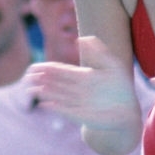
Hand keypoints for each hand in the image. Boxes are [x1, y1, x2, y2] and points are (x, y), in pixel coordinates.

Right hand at [25, 36, 140, 137]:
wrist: (127, 111)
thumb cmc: (121, 87)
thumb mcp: (112, 65)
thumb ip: (98, 51)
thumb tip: (80, 39)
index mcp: (82, 76)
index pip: (61, 70)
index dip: (47, 68)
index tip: (35, 67)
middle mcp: (76, 89)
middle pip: (55, 82)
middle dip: (41, 79)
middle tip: (28, 76)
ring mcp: (76, 103)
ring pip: (56, 95)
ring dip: (44, 92)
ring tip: (31, 89)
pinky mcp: (79, 116)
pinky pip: (64, 110)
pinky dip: (55, 107)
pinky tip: (44, 104)